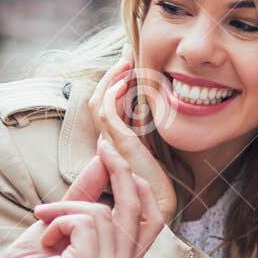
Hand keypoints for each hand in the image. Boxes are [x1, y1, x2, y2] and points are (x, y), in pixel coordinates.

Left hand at [0, 138, 162, 257]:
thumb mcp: (63, 221)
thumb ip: (87, 194)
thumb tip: (105, 159)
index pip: (153, 217)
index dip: (138, 182)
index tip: (113, 153)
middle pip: (139, 208)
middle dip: (121, 171)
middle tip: (103, 149)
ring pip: (102, 213)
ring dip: (66, 209)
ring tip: (45, 221)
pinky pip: (83, 222)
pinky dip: (58, 221)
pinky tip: (45, 239)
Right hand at [88, 58, 177, 221]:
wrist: (159, 204)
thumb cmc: (160, 181)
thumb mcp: (153, 147)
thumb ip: (146, 130)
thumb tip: (149, 105)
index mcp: (113, 142)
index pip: (105, 105)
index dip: (113, 82)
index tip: (130, 62)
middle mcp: (106, 141)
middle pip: (98, 100)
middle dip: (112, 74)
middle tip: (128, 53)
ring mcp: (109, 143)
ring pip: (99, 103)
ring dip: (112, 78)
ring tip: (127, 61)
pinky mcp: (117, 145)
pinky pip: (106, 112)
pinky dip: (113, 93)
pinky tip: (125, 80)